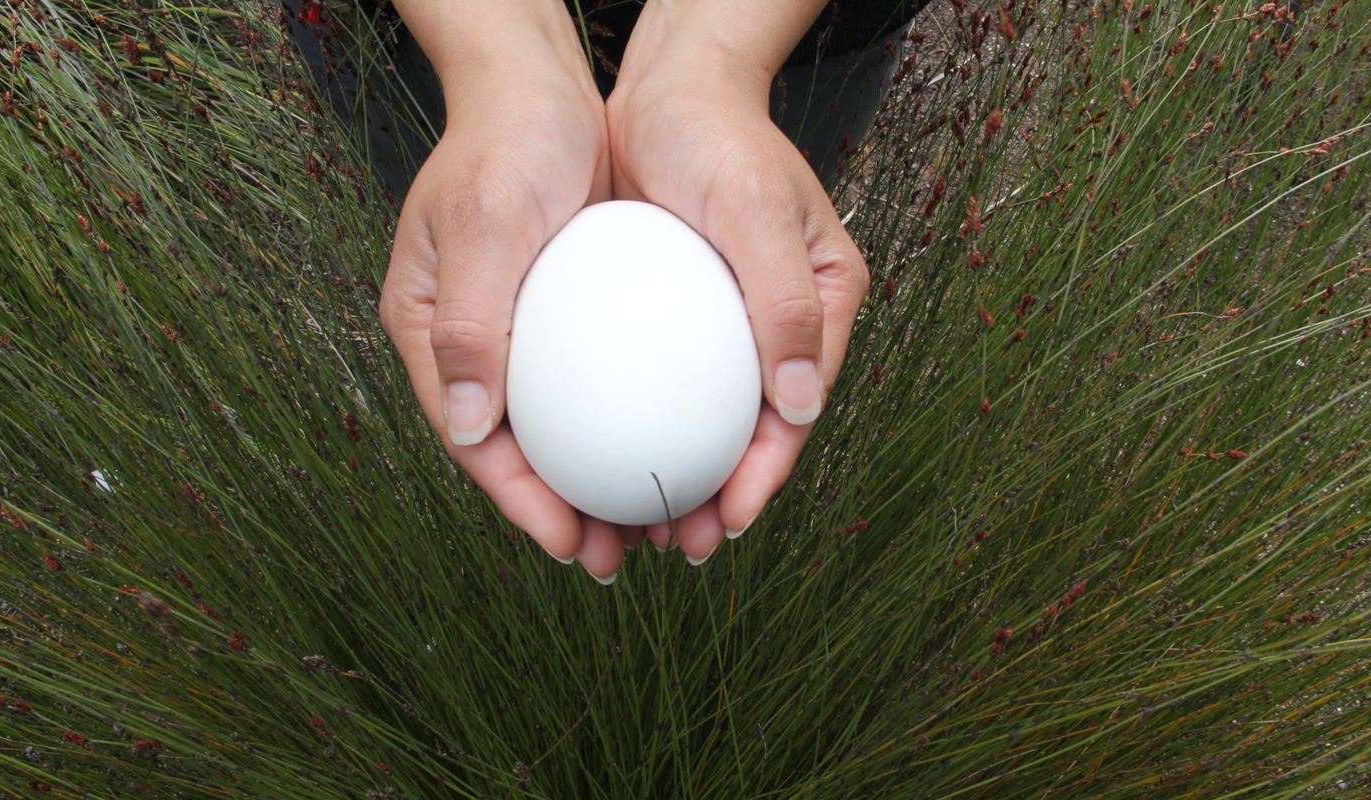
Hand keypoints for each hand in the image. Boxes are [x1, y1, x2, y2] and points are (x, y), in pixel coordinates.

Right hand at [379, 4, 632, 581]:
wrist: (546, 88)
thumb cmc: (506, 146)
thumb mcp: (486, 226)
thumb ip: (469, 324)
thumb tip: (463, 428)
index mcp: (426, 334)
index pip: (470, 439)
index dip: (517, 501)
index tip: (569, 544)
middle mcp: (470, 345)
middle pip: (518, 451)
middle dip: (565, 513)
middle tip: (620, 558)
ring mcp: (521, 333)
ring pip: (564, 429)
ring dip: (603, 481)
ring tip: (657, 527)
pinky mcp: (569, 318)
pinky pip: (601, 388)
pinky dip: (631, 425)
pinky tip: (675, 449)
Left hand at [606, 6, 870, 563]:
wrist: (663, 90)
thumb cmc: (722, 139)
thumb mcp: (758, 212)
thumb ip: (785, 308)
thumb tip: (799, 412)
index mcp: (821, 310)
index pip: (795, 414)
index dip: (766, 476)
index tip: (728, 522)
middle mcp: (774, 328)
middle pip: (746, 434)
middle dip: (715, 499)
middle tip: (674, 545)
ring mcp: (719, 327)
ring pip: (695, 424)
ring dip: (669, 477)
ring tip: (630, 529)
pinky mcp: (667, 320)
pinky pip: (648, 389)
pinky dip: (629, 429)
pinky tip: (592, 460)